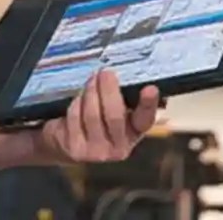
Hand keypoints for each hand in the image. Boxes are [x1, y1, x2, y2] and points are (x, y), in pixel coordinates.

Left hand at [34, 70, 159, 163]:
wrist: (71, 145)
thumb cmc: (101, 119)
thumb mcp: (118, 110)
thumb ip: (126, 95)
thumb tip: (127, 72)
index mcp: (135, 133)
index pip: (145, 119)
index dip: (149, 104)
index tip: (151, 89)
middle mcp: (119, 148)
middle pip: (114, 116)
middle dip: (108, 90)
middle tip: (105, 72)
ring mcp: (97, 152)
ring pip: (92, 115)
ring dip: (91, 92)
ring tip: (91, 79)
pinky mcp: (76, 150)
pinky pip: (75, 118)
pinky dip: (77, 103)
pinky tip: (79, 96)